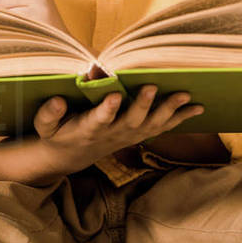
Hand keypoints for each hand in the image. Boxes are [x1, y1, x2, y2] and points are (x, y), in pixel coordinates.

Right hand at [31, 85, 204, 177]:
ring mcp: (127, 136)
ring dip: (169, 111)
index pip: (98, 120)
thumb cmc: (57, 134)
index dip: (107, 109)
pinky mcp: (137, 135)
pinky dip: (179, 119)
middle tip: (152, 86)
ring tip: (184, 95)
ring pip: (151, 126)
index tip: (114, 94)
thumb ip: (50, 113)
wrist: (71, 156)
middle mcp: (111, 134)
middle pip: (131, 122)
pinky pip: (161, 128)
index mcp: (87, 129)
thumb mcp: (45, 126)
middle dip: (143, 105)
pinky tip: (197, 108)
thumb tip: (59, 100)